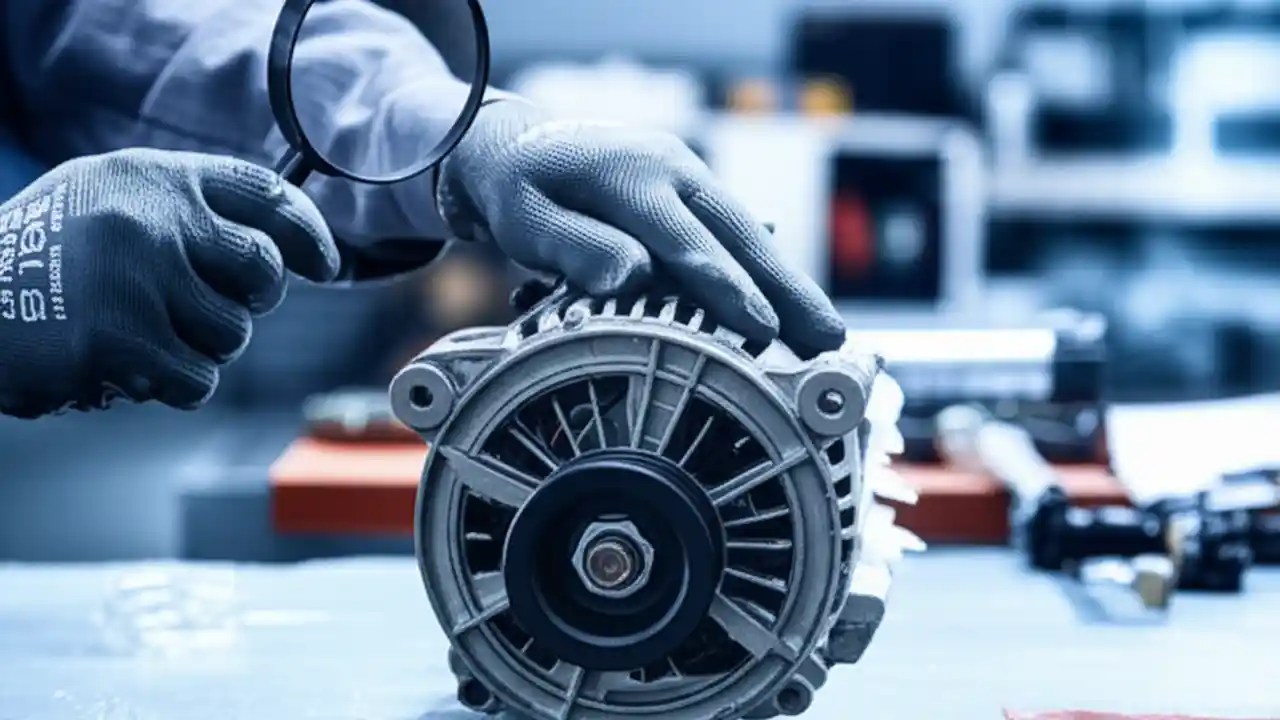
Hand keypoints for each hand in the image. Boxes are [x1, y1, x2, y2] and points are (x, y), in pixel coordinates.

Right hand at [0, 148, 338, 417]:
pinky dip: (171, 383)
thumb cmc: (40, 259)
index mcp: (151, 177)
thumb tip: (281, 247)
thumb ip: (183, 212)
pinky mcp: (122, 340)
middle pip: (262, 270)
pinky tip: (124, 364)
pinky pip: (198, 378)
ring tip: (138, 333)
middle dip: (250, 300)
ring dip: (199, 346)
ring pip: (233, 333)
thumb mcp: (105, 202)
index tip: (324, 263)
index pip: (263, 192)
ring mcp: (137, 278)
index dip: (307, 230)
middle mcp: (152, 218)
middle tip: (204, 308)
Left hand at [435, 100, 844, 354]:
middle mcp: (671, 169)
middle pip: (739, 235)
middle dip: (786, 290)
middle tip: (827, 340)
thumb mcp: (524, 218)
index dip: (726, 288)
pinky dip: (764, 273)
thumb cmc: (518, 189)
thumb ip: (575, 248)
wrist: (517, 144)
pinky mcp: (693, 194)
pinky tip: (788, 312)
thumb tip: (632, 276)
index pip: (684, 241)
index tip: (763, 329)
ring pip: (748, 234)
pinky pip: (734, 235)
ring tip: (824, 337)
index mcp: (629, 175)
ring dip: (787, 285)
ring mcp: (688, 178)